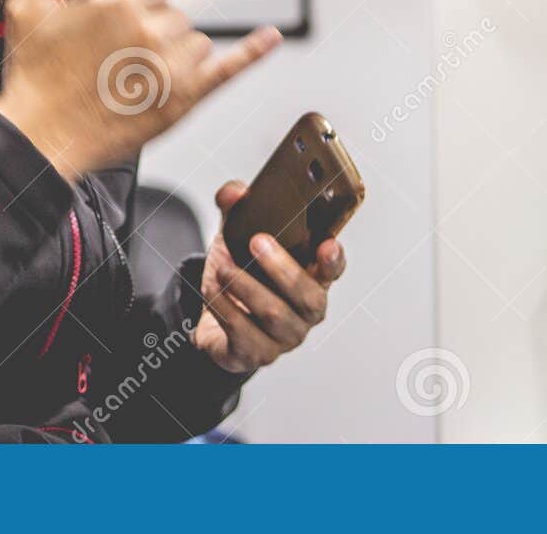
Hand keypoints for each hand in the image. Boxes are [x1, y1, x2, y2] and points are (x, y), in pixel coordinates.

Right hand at [0, 0, 279, 183]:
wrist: (39, 137)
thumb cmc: (32, 75)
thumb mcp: (30, 6)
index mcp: (119, 3)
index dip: (134, 11)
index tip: (112, 35)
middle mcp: (151, 30)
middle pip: (175, 18)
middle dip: (153, 34)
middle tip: (116, 63)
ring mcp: (171, 67)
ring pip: (195, 45)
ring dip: (175, 57)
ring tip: (137, 80)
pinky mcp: (183, 100)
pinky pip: (229, 67)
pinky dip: (254, 52)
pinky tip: (272, 37)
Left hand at [191, 181, 347, 373]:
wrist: (213, 316)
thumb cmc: (240, 273)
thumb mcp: (237, 236)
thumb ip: (237, 209)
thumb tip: (232, 193)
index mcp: (312, 277)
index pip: (333, 269)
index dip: (334, 259)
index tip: (328, 243)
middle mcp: (306, 311)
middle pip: (308, 296)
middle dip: (282, 267)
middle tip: (256, 241)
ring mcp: (285, 336)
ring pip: (273, 314)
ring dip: (245, 287)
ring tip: (223, 268)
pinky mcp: (258, 354)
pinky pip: (244, 333)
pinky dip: (225, 308)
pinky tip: (213, 290)